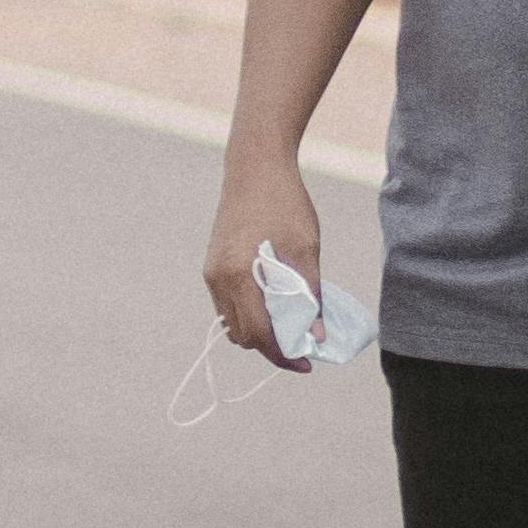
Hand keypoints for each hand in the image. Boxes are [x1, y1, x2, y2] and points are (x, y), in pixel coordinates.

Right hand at [205, 158, 325, 362]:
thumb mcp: (306, 249)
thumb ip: (310, 295)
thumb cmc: (285, 203)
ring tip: (290, 324)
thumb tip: (315, 336)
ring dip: (259, 330)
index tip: (307, 362)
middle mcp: (218, 278)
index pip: (259, 334)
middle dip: (271, 346)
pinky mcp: (212, 264)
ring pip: (232, 322)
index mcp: (240, 275)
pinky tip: (274, 302)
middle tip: (302, 343)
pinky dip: (250, 312)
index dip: (283, 354)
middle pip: (242, 335)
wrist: (255, 166)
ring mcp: (211, 272)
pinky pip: (228, 304)